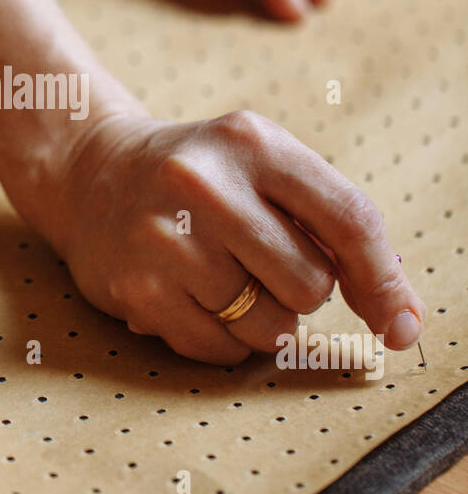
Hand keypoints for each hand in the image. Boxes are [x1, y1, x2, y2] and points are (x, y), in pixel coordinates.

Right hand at [40, 108, 424, 364]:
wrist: (92, 173)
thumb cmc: (203, 180)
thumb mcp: (265, 169)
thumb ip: (334, 228)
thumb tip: (401, 316)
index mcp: (253, 143)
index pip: (350, 220)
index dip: (384, 281)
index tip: (401, 325)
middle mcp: (206, 185)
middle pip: (311, 284)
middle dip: (301, 292)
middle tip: (262, 265)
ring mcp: (166, 239)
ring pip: (268, 326)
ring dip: (262, 321)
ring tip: (224, 280)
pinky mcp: (136, 288)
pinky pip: (218, 349)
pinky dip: (221, 340)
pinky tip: (194, 300)